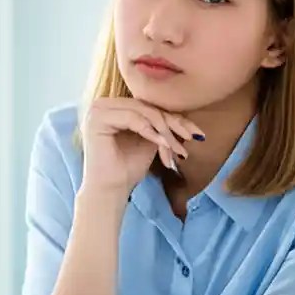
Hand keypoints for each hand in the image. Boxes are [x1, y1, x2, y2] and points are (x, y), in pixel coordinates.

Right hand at [78, 97, 205, 197]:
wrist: (111, 191)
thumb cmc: (128, 168)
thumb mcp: (151, 139)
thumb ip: (161, 123)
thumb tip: (188, 115)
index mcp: (114, 106)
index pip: (149, 105)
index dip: (175, 117)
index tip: (196, 133)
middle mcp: (103, 104)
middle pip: (147, 106)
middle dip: (172, 123)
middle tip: (190, 137)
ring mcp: (98, 110)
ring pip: (142, 111)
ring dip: (163, 130)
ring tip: (177, 147)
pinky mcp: (97, 119)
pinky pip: (132, 118)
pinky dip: (150, 131)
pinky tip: (163, 144)